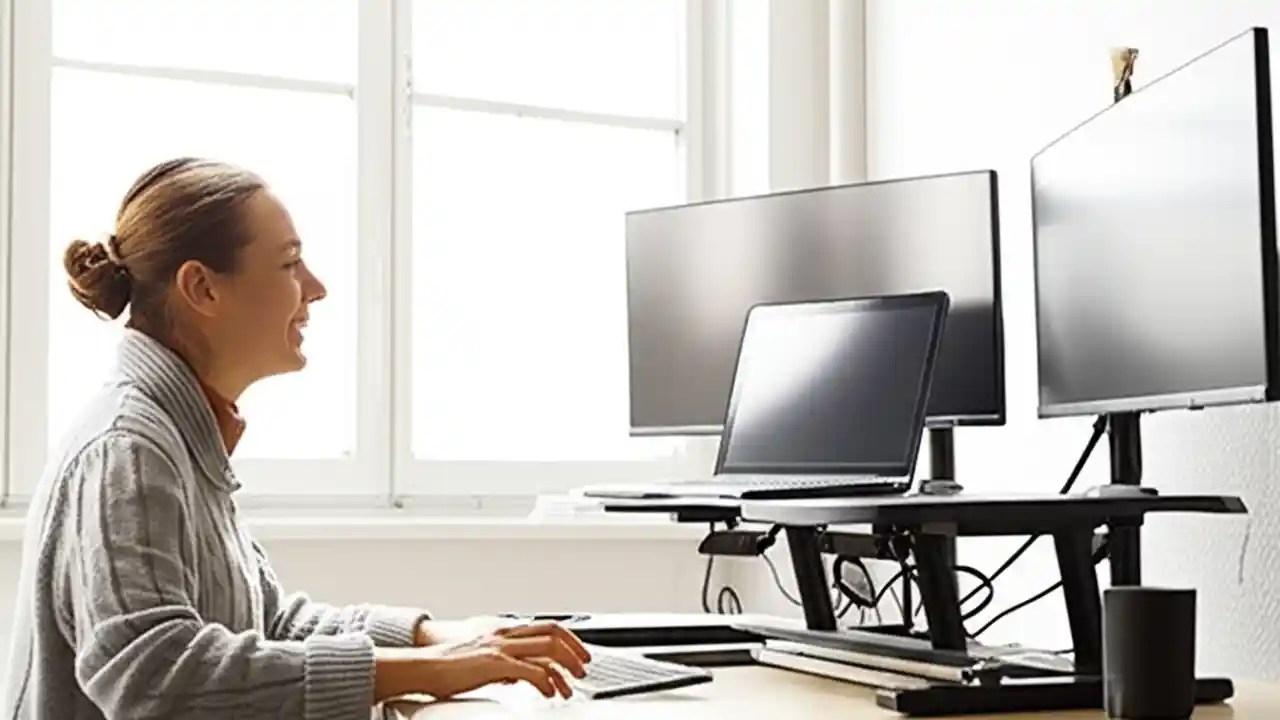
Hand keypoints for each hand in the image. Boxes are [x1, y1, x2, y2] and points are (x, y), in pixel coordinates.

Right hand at [377, 621, 591, 701]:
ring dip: (564, 670)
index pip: (547, 627)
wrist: (422, 668)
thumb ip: (503, 665)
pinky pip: (530, 670)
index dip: (569, 639)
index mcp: (503, 632)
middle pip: (553, 634)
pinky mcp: (494, 664)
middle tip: (584, 669)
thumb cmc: (446, 667)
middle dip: (574, 652)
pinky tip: (549, 693)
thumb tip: (519, 676)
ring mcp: (500, 647)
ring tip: (570, 687)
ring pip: (546, 650)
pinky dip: (545, 682)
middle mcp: (505, 635)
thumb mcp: (482, 662)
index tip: (580, 654)